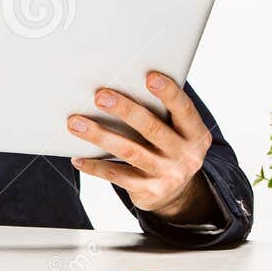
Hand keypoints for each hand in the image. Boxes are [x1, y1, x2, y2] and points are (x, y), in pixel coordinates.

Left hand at [67, 71, 217, 222]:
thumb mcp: (176, 131)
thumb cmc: (168, 147)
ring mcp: (168, 175)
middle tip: (99, 96)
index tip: (150, 77)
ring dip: (100, 135)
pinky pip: (117, 176)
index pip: (184, 109)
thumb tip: (118, 87)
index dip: (169, 93)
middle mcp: (186, 155)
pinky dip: (95, 166)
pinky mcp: (150, 191)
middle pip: (152, 128)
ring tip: (75, 123)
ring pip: (130, 151)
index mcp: (196, 134)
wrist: (176, 193)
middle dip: (124, 110)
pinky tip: (78, 158)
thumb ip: (160, 112)